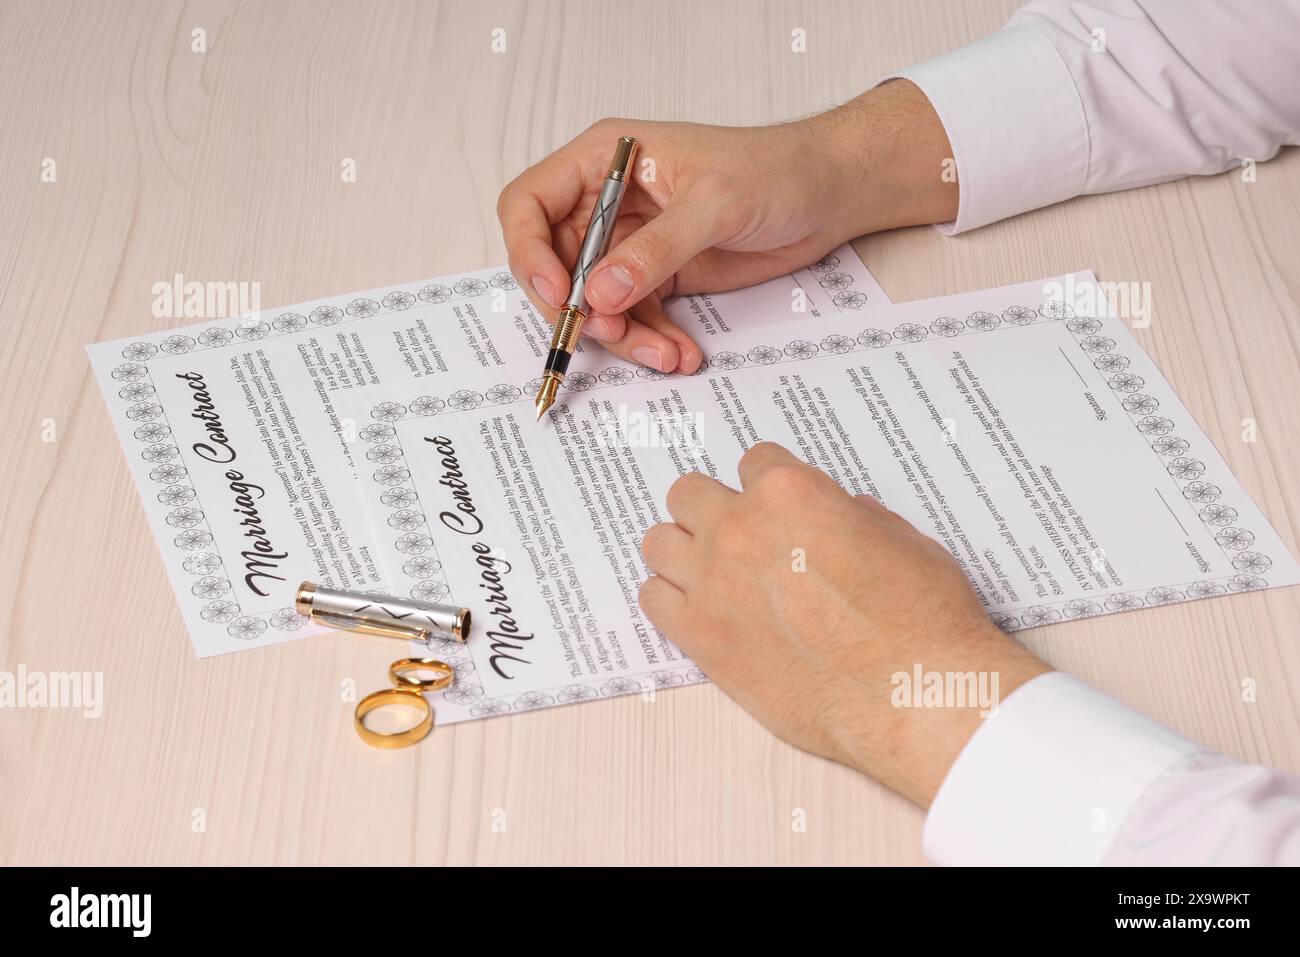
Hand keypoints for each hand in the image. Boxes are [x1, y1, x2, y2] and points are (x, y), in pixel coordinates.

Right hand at [497, 80, 954, 374]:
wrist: (827, 195)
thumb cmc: (775, 170)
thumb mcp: (714, 204)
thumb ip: (654, 250)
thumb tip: (599, 294)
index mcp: (604, 159)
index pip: (529, 204)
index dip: (530, 253)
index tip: (559, 295)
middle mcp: (607, 202)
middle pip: (556, 266)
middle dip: (580, 310)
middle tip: (611, 334)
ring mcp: (631, 243)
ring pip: (596, 303)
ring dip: (623, 337)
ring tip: (665, 355)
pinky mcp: (658, 276)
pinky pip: (635, 318)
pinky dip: (652, 341)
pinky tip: (681, 354)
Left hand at [638, 443, 1049, 807]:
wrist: (913, 694)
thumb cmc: (921, 619)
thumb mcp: (903, 541)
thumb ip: (857, 520)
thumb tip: (842, 516)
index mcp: (791, 492)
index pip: (753, 462)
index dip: (767, 487)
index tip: (776, 510)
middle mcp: (741, 527)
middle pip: (689, 494)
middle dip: (712, 511)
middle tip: (737, 539)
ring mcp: (713, 581)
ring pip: (658, 542)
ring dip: (682, 552)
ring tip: (710, 575)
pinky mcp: (700, 635)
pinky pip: (652, 599)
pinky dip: (670, 601)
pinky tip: (699, 612)